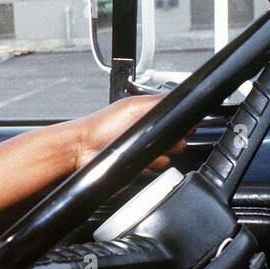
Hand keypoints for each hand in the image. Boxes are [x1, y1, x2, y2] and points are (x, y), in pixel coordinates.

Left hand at [70, 94, 186, 172]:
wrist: (85, 148)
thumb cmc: (101, 126)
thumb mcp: (132, 106)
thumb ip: (159, 102)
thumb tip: (181, 100)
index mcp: (149, 114)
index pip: (177, 118)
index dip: (182, 124)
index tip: (184, 127)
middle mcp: (148, 131)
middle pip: (178, 139)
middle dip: (172, 140)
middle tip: (157, 138)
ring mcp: (145, 149)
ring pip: (169, 155)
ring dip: (162, 154)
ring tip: (144, 149)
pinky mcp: (141, 165)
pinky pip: (157, 168)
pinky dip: (152, 165)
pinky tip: (141, 160)